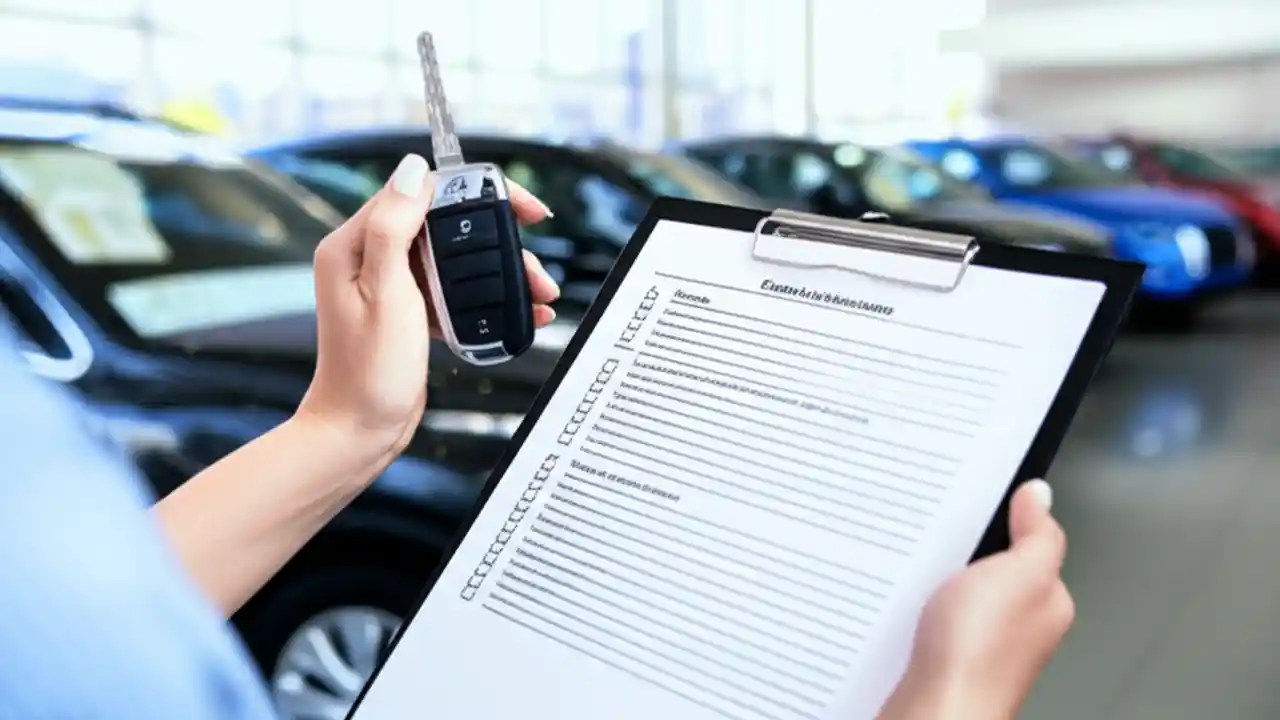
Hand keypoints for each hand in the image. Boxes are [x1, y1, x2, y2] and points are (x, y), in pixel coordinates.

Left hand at [297, 153, 560, 467]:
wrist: (359, 432)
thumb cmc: (366, 372)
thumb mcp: (386, 293)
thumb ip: (394, 228)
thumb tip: (415, 170)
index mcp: (353, 244)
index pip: (418, 193)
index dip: (472, 192)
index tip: (516, 204)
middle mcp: (368, 259)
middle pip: (445, 227)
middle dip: (496, 241)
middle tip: (534, 260)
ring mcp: (389, 286)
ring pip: (455, 261)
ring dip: (499, 273)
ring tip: (538, 293)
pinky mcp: (407, 311)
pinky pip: (453, 292)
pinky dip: (486, 299)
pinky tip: (520, 312)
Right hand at [879, 480, 1073, 719]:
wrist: (936, 713)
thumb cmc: (978, 657)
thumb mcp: (1021, 574)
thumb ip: (1038, 534)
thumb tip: (1040, 496)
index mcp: (1045, 598)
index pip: (1028, 540)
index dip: (1002, 515)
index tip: (972, 498)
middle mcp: (1017, 622)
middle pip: (988, 564)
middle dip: (961, 549)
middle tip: (938, 537)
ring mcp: (979, 641)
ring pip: (954, 590)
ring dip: (934, 577)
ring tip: (917, 570)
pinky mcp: (944, 655)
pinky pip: (929, 615)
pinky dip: (915, 605)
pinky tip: (904, 604)